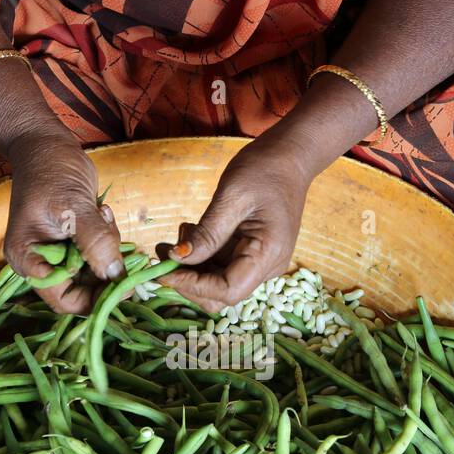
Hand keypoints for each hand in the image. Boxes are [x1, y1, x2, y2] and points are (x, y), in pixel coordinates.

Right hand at [4, 129, 122, 312]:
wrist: (46, 143)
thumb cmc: (50, 168)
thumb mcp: (73, 205)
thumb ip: (94, 242)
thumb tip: (115, 275)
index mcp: (29, 260)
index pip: (65, 300)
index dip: (96, 299)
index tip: (125, 282)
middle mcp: (40, 264)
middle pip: (82, 291)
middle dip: (107, 271)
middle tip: (121, 244)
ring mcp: (57, 254)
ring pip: (95, 274)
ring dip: (109, 252)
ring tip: (103, 216)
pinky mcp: (72, 243)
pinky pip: (98, 256)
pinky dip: (108, 240)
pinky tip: (101, 213)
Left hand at [157, 138, 315, 311]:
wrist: (290, 157)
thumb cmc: (265, 169)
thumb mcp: (231, 197)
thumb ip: (206, 233)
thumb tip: (177, 259)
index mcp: (268, 254)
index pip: (227, 291)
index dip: (192, 286)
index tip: (163, 268)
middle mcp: (268, 268)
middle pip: (221, 295)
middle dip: (188, 280)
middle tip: (165, 250)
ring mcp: (260, 264)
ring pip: (218, 284)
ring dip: (192, 268)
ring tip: (183, 232)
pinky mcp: (252, 256)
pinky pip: (222, 268)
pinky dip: (201, 258)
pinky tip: (194, 232)